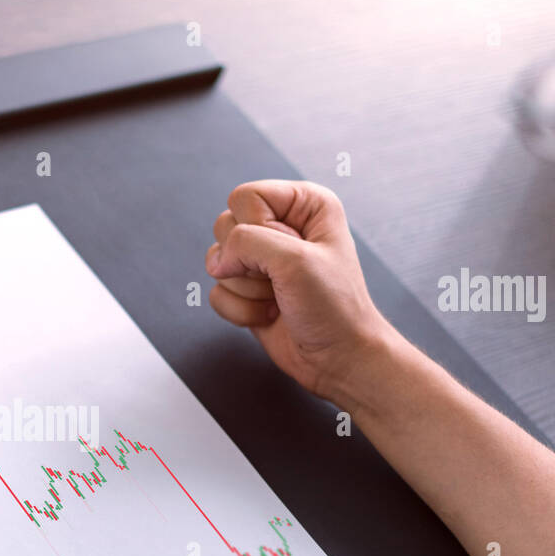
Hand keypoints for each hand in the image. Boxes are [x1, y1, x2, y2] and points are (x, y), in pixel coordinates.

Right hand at [205, 180, 401, 407]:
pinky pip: (217, 292)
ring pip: (217, 260)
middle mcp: (281, 227)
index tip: (288, 253)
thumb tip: (217, 259)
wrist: (337, 357)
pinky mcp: (247, 289)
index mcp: (304, 204)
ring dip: (246, 289)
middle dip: (248, 262)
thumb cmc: (335, 308)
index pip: (246, 197)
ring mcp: (261, 260)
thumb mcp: (295, 261)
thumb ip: (248, 243)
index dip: (258, 228)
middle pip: (226, 226)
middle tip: (281, 278)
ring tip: (278, 297)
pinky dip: (240, 310)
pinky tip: (269, 314)